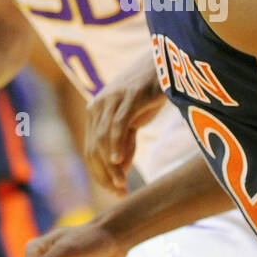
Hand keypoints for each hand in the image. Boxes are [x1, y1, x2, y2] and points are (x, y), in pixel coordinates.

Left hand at [84, 59, 166, 194]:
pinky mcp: (128, 96)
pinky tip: (121, 162)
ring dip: (112, 166)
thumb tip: (120, 166)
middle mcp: (98, 106)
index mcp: (95, 113)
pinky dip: (117, 145)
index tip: (114, 192)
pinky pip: (118, 125)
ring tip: (121, 184)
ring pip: (105, 140)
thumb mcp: (135, 121)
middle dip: (105, 174)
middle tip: (119, 193)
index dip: (100, 174)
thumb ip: (126, 141)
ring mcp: (112, 100)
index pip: (91, 150)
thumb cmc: (150, 93)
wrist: (164, 63)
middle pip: (95, 148)